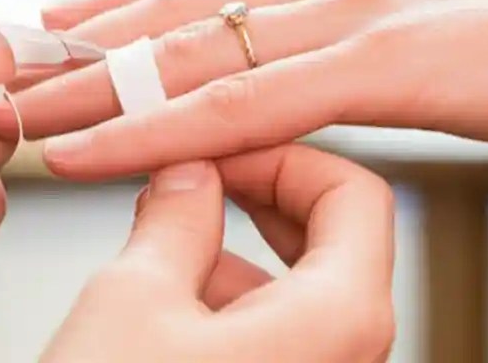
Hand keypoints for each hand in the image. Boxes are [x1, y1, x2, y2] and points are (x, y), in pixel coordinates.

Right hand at [42, 145, 394, 362]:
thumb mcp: (132, 296)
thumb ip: (175, 214)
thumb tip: (188, 172)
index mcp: (339, 320)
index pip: (355, 193)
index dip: (283, 153)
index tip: (218, 146)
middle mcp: (348, 360)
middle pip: (330, 240)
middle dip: (252, 200)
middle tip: (186, 177)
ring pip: (293, 289)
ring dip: (227, 254)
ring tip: (150, 246)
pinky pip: (271, 337)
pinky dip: (222, 306)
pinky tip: (154, 307)